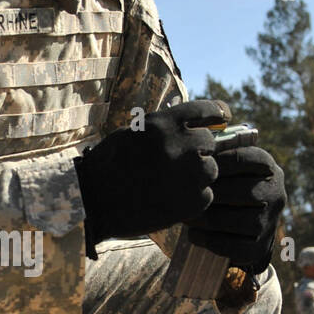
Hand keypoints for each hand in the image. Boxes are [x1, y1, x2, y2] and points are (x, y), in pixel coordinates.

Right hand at [74, 99, 226, 255]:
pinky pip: (205, 196)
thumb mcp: (132, 134)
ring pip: (210, 170)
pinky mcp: (188, 203)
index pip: (203, 110)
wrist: (91, 203)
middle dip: (199, 152)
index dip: (216, 112)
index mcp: (161, 124)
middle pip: (208, 143)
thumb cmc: (106, 166)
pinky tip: (172, 200)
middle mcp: (177, 145)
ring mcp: (185, 175)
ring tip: (173, 183)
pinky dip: (193, 199)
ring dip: (198, 176)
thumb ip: (162, 128)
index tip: (222, 117)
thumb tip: (192, 124)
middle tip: (181, 163)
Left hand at [187, 145, 284, 273]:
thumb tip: (194, 146)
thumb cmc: (225, 189)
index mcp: (268, 168)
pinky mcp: (261, 247)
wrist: (241, 229)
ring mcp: (271, 222)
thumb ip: (217, 156)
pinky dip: (213, 242)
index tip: (194, 166)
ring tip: (187, 219)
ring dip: (210, 220)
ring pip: (243, 221)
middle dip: (212, 196)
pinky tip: (194, 236)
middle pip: (245, 193)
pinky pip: (238, 247)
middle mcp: (276, 194)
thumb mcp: (227, 169)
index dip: (218, 162)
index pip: (246, 159)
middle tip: (186, 198)